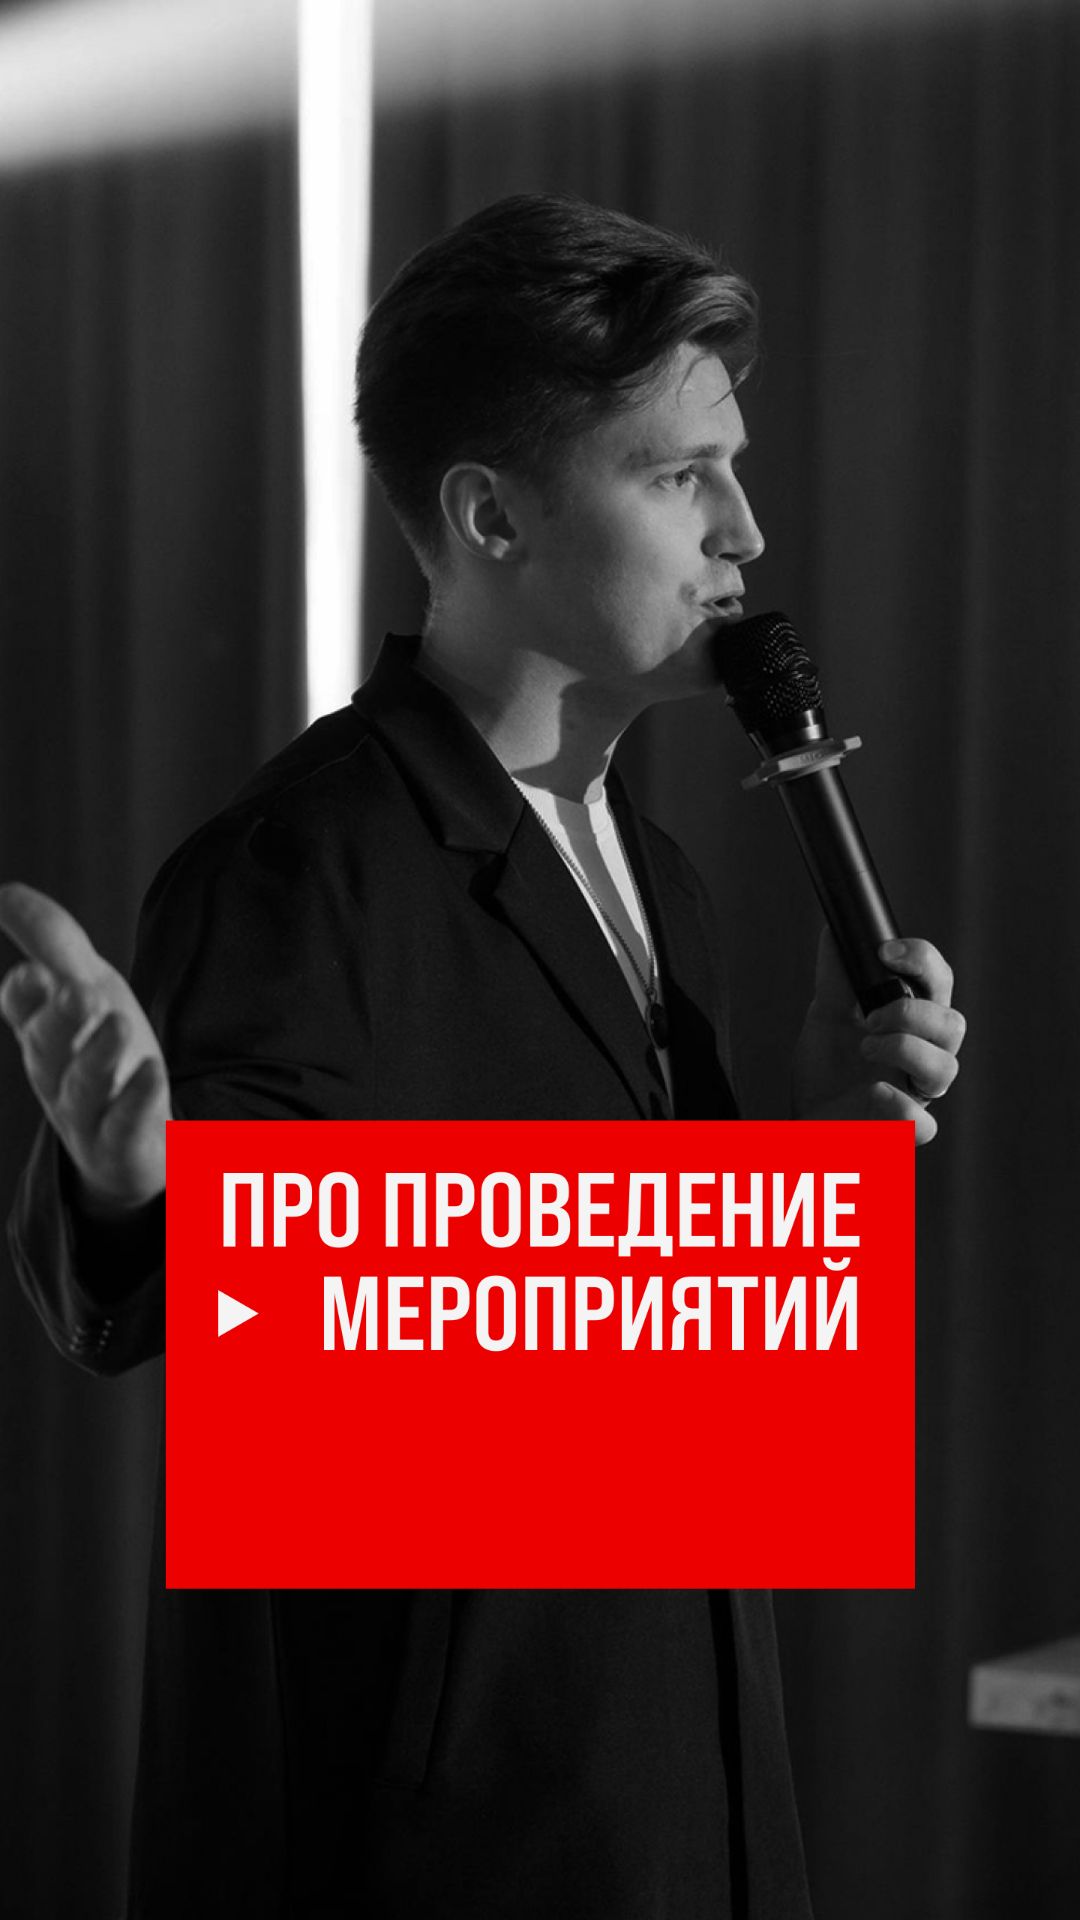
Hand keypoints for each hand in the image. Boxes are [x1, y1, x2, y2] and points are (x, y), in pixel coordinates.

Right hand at [0, 882, 168, 1213]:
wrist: (136, 1147)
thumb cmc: (103, 1055)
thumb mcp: (84, 989)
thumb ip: (51, 941)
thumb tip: (5, 892)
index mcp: (43, 1035)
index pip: (22, 1011)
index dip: (26, 996)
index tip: (37, 974)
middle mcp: (58, 1076)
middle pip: (49, 1048)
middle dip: (60, 1020)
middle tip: (81, 992)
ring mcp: (90, 1116)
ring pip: (85, 1087)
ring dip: (99, 1056)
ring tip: (117, 1024)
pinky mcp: (126, 1147)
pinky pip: (126, 1127)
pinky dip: (136, 1102)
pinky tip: (152, 1074)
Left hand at [791, 927, 964, 1144]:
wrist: (807, 1120)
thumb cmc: (827, 1071)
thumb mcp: (826, 1016)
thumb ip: (835, 978)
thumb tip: (834, 930)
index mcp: (913, 1023)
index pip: (939, 983)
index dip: (923, 961)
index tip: (886, 952)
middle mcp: (924, 1056)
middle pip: (952, 1024)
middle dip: (912, 1011)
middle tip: (869, 1017)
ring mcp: (918, 1094)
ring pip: (945, 1068)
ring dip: (904, 1049)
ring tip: (865, 1048)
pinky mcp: (905, 1132)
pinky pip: (923, 1122)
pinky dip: (896, 1104)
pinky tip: (871, 1093)